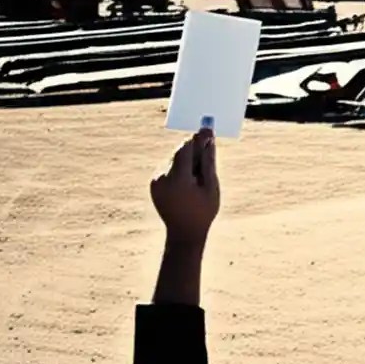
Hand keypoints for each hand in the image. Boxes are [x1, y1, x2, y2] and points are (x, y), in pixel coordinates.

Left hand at [150, 128, 218, 246]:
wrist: (184, 233)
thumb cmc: (203, 211)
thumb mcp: (211, 186)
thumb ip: (208, 161)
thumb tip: (209, 139)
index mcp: (178, 178)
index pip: (185, 148)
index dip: (197, 138)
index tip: (208, 130)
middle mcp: (162, 177)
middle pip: (178, 152)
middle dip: (193, 148)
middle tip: (208, 143)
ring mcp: (156, 181)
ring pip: (172, 159)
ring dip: (186, 158)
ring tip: (200, 172)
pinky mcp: (153, 184)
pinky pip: (167, 168)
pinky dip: (179, 168)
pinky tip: (190, 180)